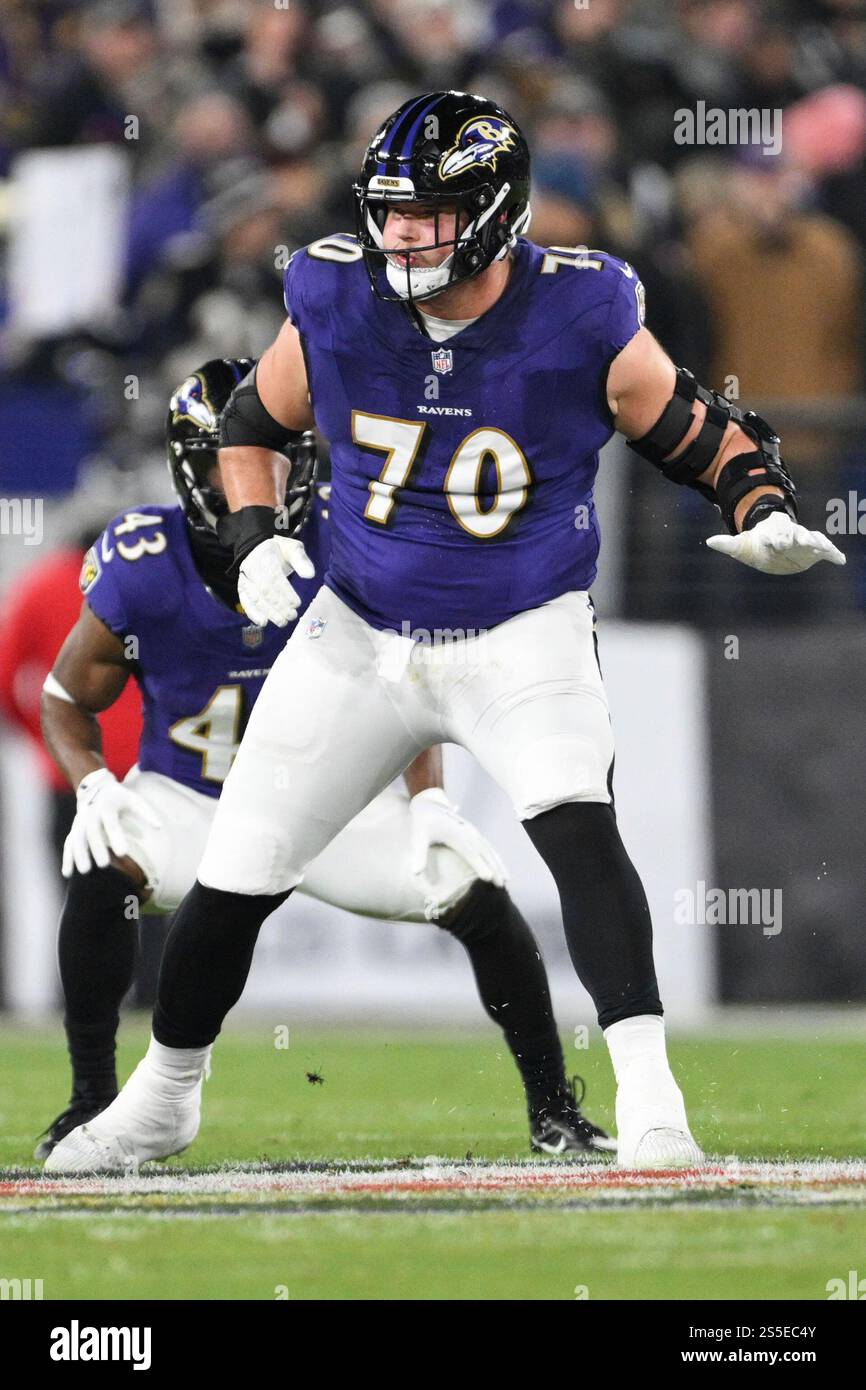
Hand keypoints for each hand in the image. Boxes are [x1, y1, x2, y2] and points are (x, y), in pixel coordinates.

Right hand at [62, 769, 160, 877]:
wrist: (95, 787)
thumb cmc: (119, 798)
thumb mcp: (134, 800)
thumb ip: (146, 813)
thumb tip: (159, 827)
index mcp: (106, 806)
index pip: (111, 823)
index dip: (116, 837)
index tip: (123, 853)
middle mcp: (90, 814)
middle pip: (92, 833)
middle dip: (97, 849)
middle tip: (104, 865)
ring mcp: (79, 822)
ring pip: (77, 839)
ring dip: (79, 855)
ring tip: (85, 872)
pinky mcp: (74, 830)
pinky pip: (68, 844)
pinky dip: (67, 858)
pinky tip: (68, 874)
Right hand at [237, 537, 314, 627]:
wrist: (257, 547)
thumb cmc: (279, 551)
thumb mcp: (292, 548)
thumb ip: (302, 560)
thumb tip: (310, 575)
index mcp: (266, 557)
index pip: (275, 577)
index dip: (285, 593)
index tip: (297, 604)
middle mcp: (252, 568)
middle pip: (265, 590)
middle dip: (279, 605)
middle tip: (292, 616)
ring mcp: (245, 578)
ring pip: (255, 598)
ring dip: (268, 612)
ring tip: (282, 622)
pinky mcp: (242, 587)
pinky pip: (245, 601)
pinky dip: (252, 613)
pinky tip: (262, 622)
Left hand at [409, 788, 507, 899]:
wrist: (430, 803)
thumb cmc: (423, 821)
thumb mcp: (418, 835)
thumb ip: (418, 854)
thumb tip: (415, 873)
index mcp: (456, 834)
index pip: (470, 852)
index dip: (479, 865)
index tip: (488, 878)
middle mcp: (468, 833)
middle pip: (485, 852)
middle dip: (494, 868)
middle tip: (501, 884)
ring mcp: (473, 832)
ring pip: (490, 850)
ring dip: (499, 864)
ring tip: (507, 880)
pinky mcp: (474, 834)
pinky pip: (488, 847)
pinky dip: (496, 858)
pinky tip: (501, 868)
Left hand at [706, 511, 845, 574]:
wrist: (773, 547)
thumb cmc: (757, 546)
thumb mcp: (742, 546)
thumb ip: (727, 544)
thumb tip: (709, 541)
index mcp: (774, 533)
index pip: (775, 532)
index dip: (773, 536)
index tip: (770, 540)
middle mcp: (792, 535)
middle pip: (796, 533)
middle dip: (797, 536)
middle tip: (800, 540)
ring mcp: (805, 542)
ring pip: (813, 540)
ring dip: (817, 543)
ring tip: (821, 547)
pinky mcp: (815, 552)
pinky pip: (827, 552)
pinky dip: (834, 555)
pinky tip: (841, 560)